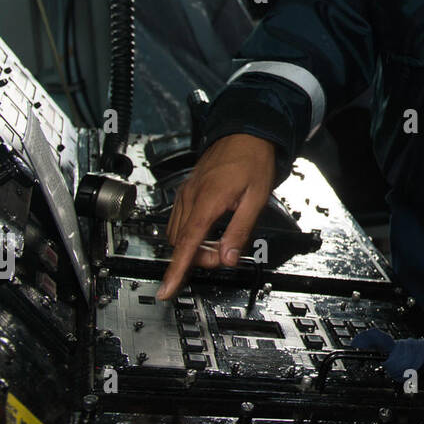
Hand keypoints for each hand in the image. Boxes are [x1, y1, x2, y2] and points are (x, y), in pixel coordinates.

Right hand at [156, 134, 277, 300]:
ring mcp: (186, 193)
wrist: (246, 134)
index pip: (187, 243)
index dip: (176, 270)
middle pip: (182, 242)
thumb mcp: (256, 199)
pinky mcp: (187, 190)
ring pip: (178, 233)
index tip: (166, 289)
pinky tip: (210, 230)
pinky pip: (179, 219)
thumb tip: (229, 257)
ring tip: (220, 242)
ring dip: (194, 246)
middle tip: (225, 254)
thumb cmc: (253, 161)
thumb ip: (240, 230)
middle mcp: (191, 197)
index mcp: (207, 200)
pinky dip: (191, 232)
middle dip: (198, 256)